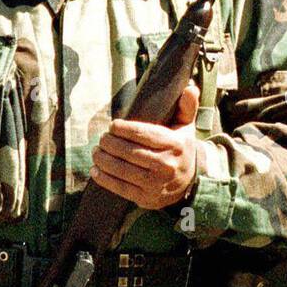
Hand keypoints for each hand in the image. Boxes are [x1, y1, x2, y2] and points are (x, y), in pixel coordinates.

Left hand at [90, 82, 198, 208]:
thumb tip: (190, 88)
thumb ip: (187, 107)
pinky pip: (121, 188)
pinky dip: (105, 179)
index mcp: (175, 144)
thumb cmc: (181, 149)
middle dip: (109, 143)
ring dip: (103, 160)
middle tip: (102, 139)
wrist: (190, 182)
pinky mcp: (147, 198)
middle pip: (129, 152)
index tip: (113, 126)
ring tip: (96, 152)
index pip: (142, 133)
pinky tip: (96, 170)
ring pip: (122, 169)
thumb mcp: (186, 127)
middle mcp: (166, 165)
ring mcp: (156, 184)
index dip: (122, 129)